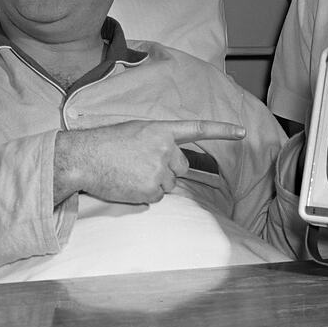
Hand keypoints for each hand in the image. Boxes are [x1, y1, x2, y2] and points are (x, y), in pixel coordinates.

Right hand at [54, 119, 245, 204]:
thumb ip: (156, 142)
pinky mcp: (151, 189)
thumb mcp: (135, 132)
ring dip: (153, 183)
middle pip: (181, 167)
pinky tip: (127, 184)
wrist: (84, 157)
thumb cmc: (105, 144)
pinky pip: (156, 197)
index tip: (243, 132)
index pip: (198, 129)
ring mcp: (159, 169)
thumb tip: (167, 163)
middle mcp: (165, 148)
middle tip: (140, 165)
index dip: (223, 130)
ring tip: (129, 173)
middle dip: (167, 170)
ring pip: (168, 184)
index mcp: (161, 130)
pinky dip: (143, 195)